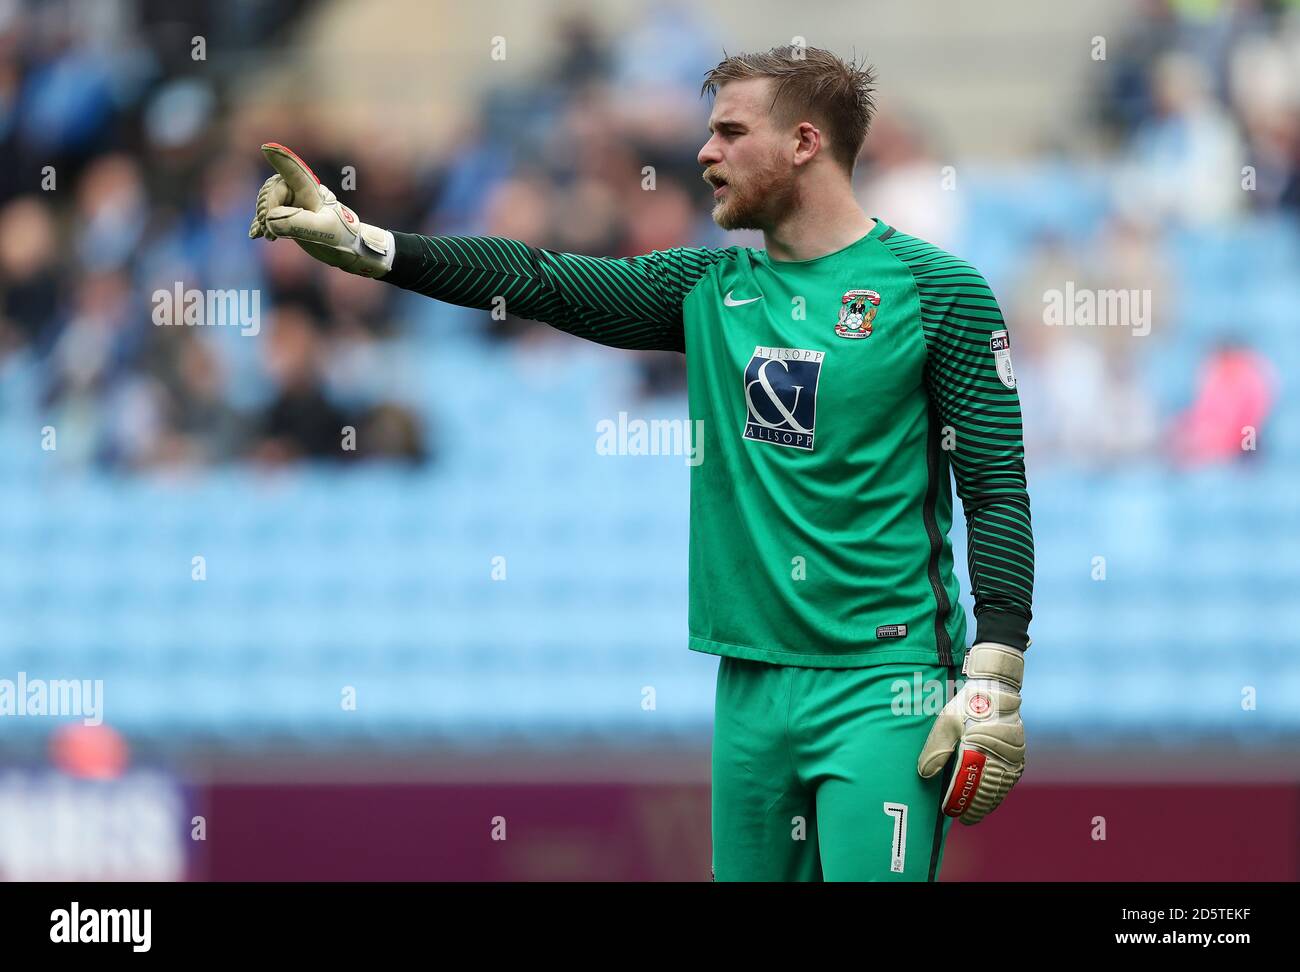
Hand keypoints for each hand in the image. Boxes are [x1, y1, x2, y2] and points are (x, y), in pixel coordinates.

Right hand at [248, 142, 393, 277]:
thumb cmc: (341, 237)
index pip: (293, 171)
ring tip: (271, 236)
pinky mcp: (286, 214)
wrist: (346, 249)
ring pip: (267, 202)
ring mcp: (292, 202)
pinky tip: (256, 234)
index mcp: (311, 189)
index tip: (267, 148)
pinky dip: (260, 224)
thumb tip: (270, 220)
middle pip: (272, 190)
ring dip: (264, 219)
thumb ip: (299, 224)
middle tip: (271, 230)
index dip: (281, 159)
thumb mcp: (324, 232)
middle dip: (266, 209)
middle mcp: (299, 190)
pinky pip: (267, 215)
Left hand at [917, 642, 1024, 824]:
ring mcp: (1013, 758)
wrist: (996, 690)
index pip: (972, 786)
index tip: (952, 812)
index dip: (962, 802)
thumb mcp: (946, 723)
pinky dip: (999, 792)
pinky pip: (1009, 780)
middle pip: (988, 791)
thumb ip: (935, 749)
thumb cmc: (968, 705)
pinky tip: (991, 799)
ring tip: (975, 814)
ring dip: (988, 803)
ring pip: (1000, 788)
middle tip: (964, 818)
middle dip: (975, 807)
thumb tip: (924, 774)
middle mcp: (1001, 757)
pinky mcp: (1018, 756)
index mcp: (981, 750)